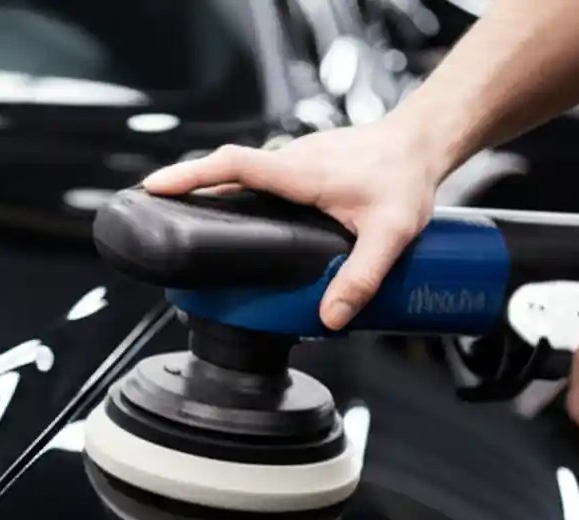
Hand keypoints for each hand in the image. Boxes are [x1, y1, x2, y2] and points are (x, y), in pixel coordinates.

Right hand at [142, 122, 442, 329]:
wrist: (423, 143)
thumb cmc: (407, 179)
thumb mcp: (392, 235)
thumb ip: (362, 278)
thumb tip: (330, 318)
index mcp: (300, 173)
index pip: (233, 167)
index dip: (191, 175)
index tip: (156, 186)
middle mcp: (291, 161)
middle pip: (226, 173)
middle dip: (187, 187)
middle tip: (155, 211)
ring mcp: (295, 161)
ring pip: (242, 176)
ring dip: (211, 190)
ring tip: (185, 220)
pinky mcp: (302, 167)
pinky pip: (259, 178)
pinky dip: (235, 192)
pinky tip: (236, 219)